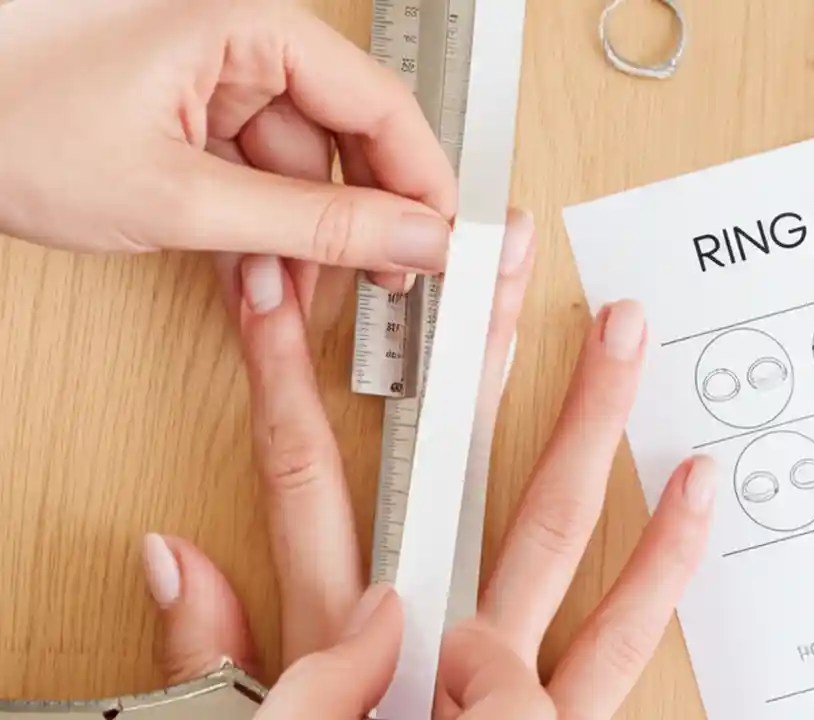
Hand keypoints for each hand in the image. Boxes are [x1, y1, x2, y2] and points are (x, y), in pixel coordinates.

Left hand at [0, 0, 451, 290]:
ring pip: (301, 168)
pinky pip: (256, 176)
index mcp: (249, 24)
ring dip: (305, 237)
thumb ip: (314, 225)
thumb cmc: (11, 123)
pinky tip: (258, 274)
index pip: (381, 104)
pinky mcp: (187, 117)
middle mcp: (240, 42)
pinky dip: (262, 231)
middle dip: (360, 219)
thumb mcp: (183, 197)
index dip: (421, 182)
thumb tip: (413, 239)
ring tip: (298, 292)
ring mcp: (212, 80)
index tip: (442, 246)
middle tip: (388, 281)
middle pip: (347, 137)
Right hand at [139, 228, 715, 716]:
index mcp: (345, 637)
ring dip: (592, 423)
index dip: (289, 379)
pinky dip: (664, 559)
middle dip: (479, 358)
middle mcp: (431, 639)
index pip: (303, 481)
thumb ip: (213, 652)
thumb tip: (165, 548)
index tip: (290, 297)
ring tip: (629, 335)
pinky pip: (625, 636)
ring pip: (551, 528)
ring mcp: (509, 679)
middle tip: (507, 265)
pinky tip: (698, 487)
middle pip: (453, 472)